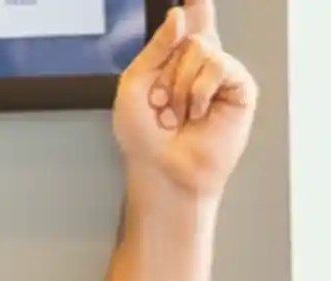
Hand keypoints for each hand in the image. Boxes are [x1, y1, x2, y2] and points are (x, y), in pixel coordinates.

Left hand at [113, 0, 258, 196]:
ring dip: (179, 86)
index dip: (197, 9)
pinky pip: (220, 66)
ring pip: (202, 49)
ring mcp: (221, 75)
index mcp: (172, 61)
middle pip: (188, 35)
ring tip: (177, 114)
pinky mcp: (240, 88)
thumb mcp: (135, 85)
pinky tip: (197, 114)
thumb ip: (156, 47)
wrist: (161, 169)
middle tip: (161, 105)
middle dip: (166, 73)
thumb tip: (180, 14)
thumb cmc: (144, 136)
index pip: (188, 23)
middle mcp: (199, 64)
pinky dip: (199, 91)